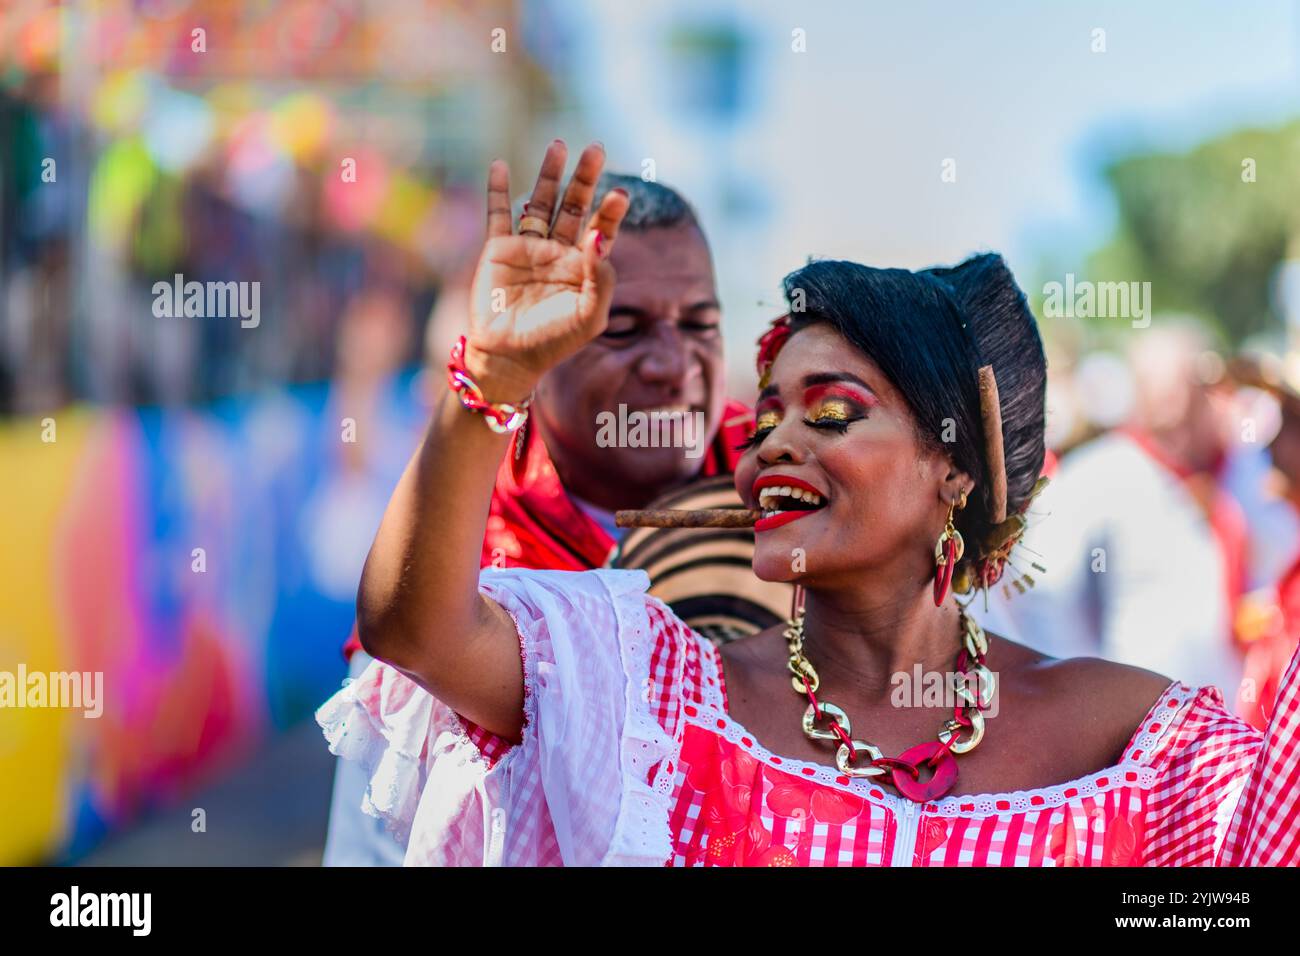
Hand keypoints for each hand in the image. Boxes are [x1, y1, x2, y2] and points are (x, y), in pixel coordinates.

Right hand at [465, 140, 629, 400]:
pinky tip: (502, 165)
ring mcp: (527, 248)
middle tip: (597, 149)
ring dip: (549, 174)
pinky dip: (498, 190)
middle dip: (585, 178)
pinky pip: (498, 214)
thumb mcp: (588, 317)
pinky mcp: (498, 250)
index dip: (610, 212)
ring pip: (541, 202)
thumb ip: (600, 279)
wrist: (510, 358)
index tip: (621, 194)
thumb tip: (598, 237)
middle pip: (574, 205)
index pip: (599, 229)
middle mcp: (556, 251)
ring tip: (559, 145)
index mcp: (581, 266)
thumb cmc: (554, 342)